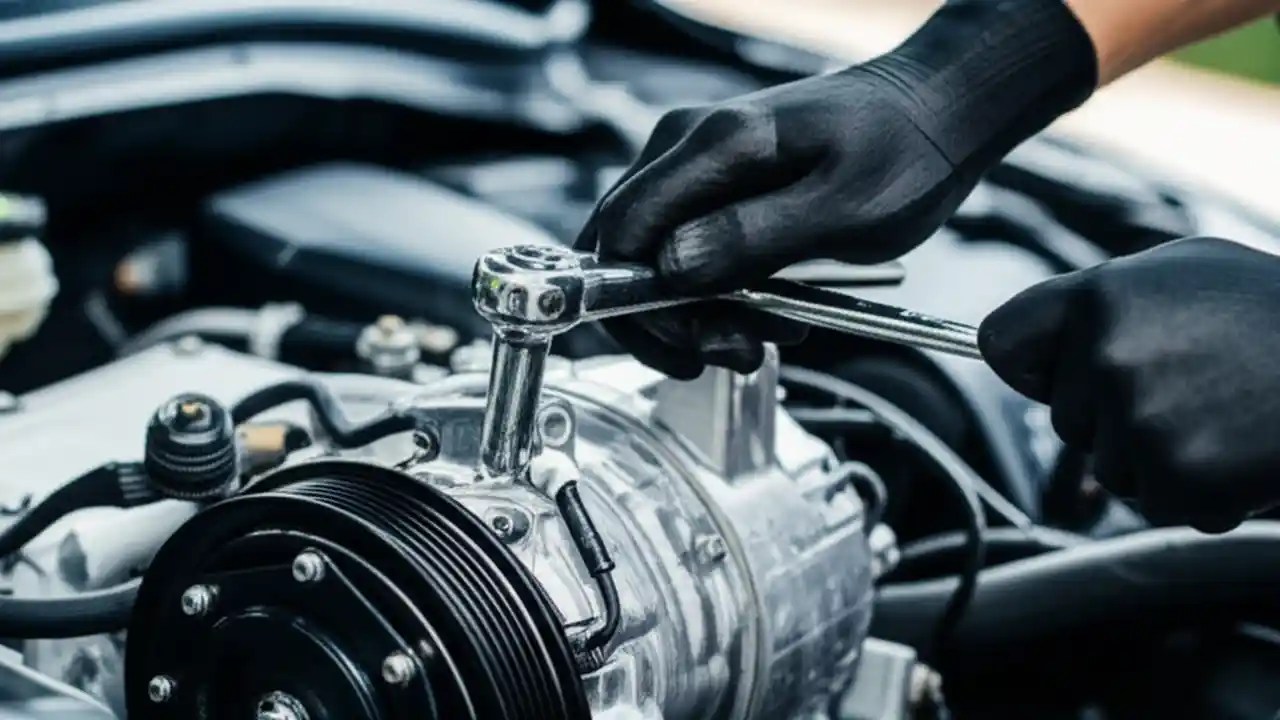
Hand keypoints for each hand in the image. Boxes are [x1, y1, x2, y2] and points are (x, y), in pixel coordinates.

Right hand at [575, 69, 979, 377]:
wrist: (935, 113)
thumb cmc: (905, 152)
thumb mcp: (842, 209)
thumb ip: (752, 237)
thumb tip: (670, 269)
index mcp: (711, 145)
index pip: (621, 230)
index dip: (637, 302)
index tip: (692, 345)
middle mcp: (686, 148)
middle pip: (623, 250)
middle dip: (668, 320)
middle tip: (735, 351)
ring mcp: (696, 165)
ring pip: (652, 258)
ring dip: (696, 316)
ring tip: (760, 339)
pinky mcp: (713, 185)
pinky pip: (684, 250)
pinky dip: (712, 295)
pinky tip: (763, 314)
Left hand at [980, 237, 1279, 531]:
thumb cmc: (1270, 312)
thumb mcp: (1181, 271)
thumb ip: (1095, 299)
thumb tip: (1017, 342)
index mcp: (1097, 298)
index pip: (1001, 341)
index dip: (1027, 363)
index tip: (1048, 372)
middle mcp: (1106, 357)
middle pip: (1062, 416)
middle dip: (1109, 413)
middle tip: (1187, 385)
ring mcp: (1140, 421)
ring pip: (1107, 466)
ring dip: (1154, 455)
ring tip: (1219, 413)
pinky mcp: (1177, 479)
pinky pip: (1155, 501)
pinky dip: (1194, 491)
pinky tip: (1237, 449)